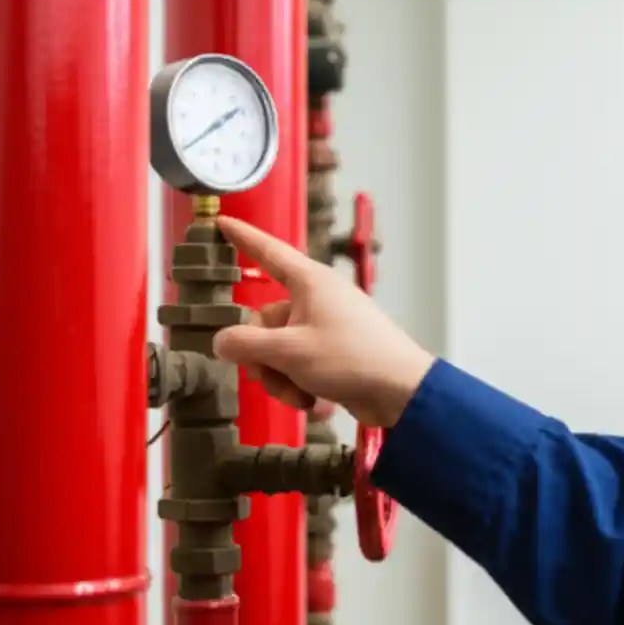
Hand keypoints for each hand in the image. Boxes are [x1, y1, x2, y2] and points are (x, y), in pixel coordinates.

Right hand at [212, 218, 435, 427]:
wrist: (401, 392)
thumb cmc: (349, 358)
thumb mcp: (289, 351)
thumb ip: (246, 345)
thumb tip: (222, 342)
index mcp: (309, 282)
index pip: (268, 251)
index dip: (243, 238)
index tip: (222, 221)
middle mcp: (316, 299)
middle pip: (265, 321)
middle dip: (263, 358)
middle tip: (275, 377)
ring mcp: (326, 327)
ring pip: (280, 350)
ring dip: (282, 378)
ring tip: (302, 395)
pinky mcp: (335, 354)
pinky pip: (300, 366)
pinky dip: (301, 385)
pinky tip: (316, 402)